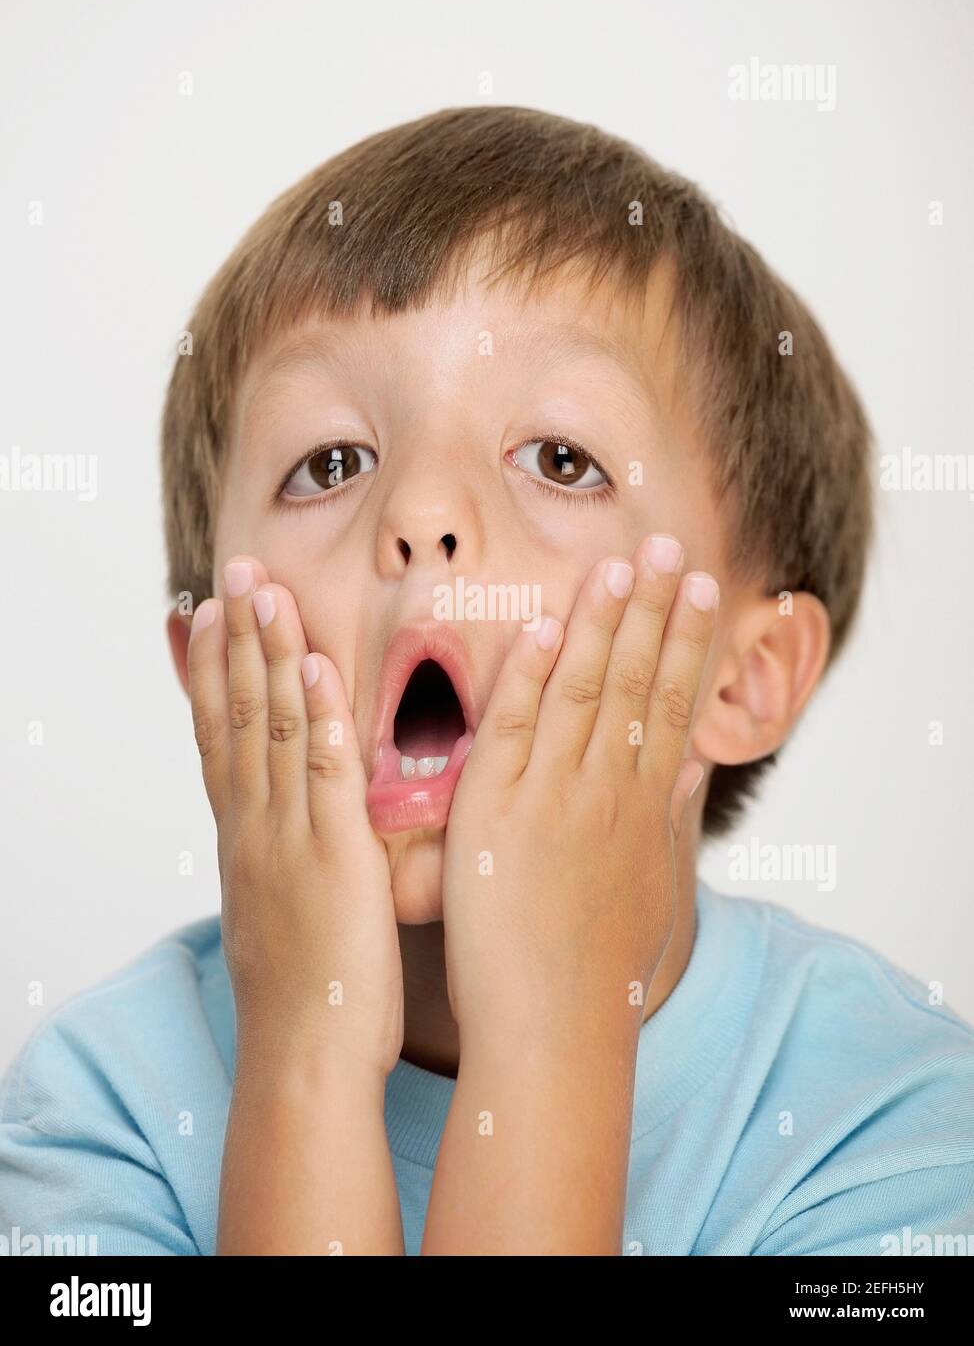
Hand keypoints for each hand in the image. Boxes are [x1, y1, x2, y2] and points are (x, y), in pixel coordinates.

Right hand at [187, 556, 402, 1078]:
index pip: (220, 734)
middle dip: (233, 638)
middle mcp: (256, 826)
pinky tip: (315, 666)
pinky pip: (325, 775)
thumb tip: (285, 825)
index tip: (203, 613)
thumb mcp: (281, 909)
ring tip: (262, 591)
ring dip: (268, 654)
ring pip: (274, 730)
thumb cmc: (304, 996)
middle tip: (230, 572)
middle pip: (238, 715)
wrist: (302, 1061)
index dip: (209, 670)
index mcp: (245, 836)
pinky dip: (320, 718)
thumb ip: (284, 854)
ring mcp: (290, 838)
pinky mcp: (335, 857)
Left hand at [440, 534, 715, 1060]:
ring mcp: (553, 796)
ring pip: (583, 692)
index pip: (670, 703)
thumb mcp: (651, 889)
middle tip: (671, 546)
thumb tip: (687, 770)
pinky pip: (512, 729)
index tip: (700, 589)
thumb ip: (665, 820)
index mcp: (641, 806)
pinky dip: (527, 677)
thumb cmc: (599, 968)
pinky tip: (541, 628)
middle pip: (636, 681)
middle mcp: (606, 791)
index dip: (685, 641)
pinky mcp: (496, 811)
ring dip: (602, 623)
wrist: (553, 1027)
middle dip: (656, 609)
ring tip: (620, 564)